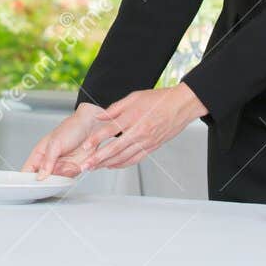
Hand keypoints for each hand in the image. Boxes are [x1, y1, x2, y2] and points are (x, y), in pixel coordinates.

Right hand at [22, 103, 106, 179]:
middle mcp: (49, 162)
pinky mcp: (72, 169)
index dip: (26, 180)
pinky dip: (72, 174)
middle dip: (47, 181)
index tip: (30, 186)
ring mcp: (61, 166)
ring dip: (62, 176)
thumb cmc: (71, 128)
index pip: (28, 171)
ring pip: (57, 180)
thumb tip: (40, 176)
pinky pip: (70, 178)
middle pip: (43, 180)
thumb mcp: (55, 143)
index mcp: (40, 154)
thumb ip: (47, 161)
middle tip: (52, 177)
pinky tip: (75, 165)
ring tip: (67, 165)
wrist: (91, 127)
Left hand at [81, 83, 207, 170]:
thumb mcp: (133, 97)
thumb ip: (114, 109)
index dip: (96, 139)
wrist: (180, 106)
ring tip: (94, 168)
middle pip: (115, 148)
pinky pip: (135, 159)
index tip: (85, 146)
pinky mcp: (152, 147)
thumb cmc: (158, 100)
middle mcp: (139, 132)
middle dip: (98, 158)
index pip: (110, 131)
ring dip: (107, 164)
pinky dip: (122, 164)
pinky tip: (112, 165)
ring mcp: (146, 141)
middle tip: (85, 165)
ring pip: (124, 157)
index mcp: (132, 117)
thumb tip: (99, 117)